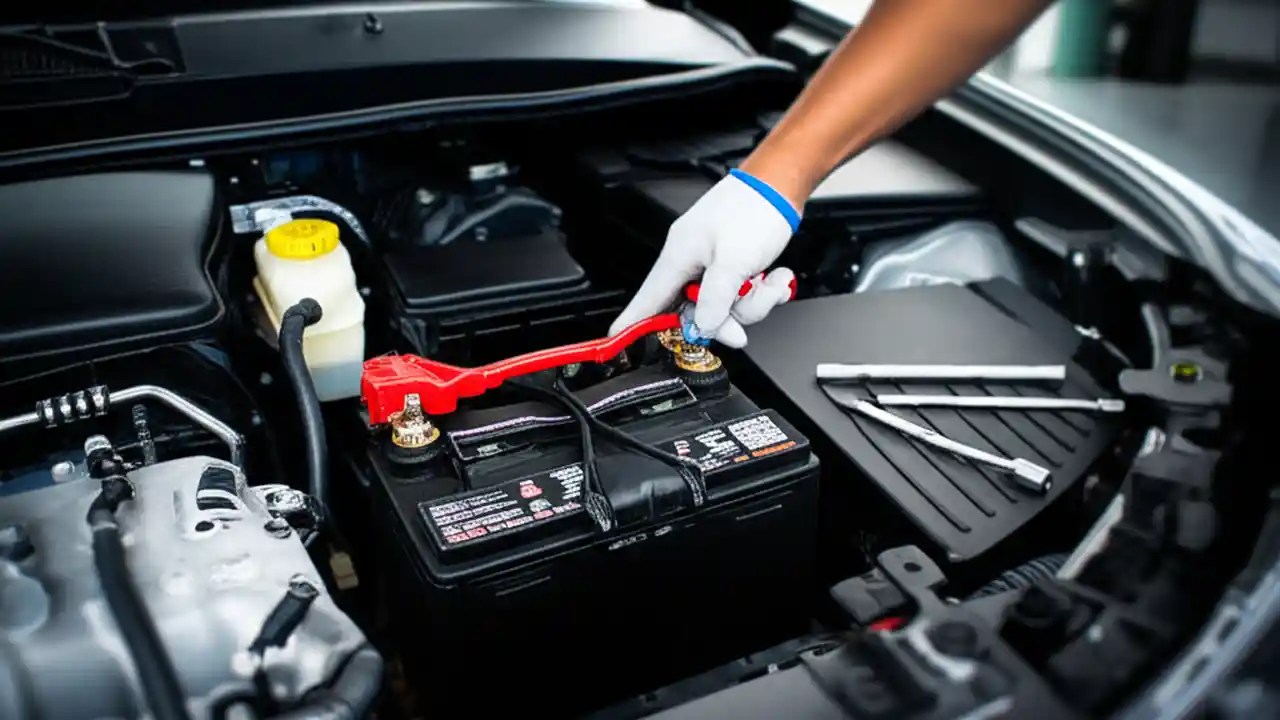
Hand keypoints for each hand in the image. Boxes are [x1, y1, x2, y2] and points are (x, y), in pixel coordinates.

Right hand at [608, 171, 798, 347]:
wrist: (779, 186)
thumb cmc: (753, 210)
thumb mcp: (733, 260)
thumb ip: (715, 298)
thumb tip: (702, 326)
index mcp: (678, 258)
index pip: (648, 300)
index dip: (633, 324)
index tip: (617, 341)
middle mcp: (691, 264)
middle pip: (695, 313)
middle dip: (727, 317)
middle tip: (745, 316)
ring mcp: (712, 267)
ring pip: (725, 308)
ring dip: (754, 301)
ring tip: (769, 282)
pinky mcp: (732, 268)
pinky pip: (742, 297)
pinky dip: (763, 292)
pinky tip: (774, 278)